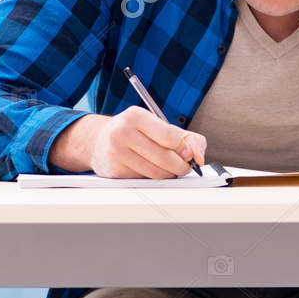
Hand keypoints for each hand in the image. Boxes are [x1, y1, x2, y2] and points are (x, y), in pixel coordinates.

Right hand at [50, 109, 207, 178]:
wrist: (100, 141)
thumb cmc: (135, 132)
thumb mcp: (160, 126)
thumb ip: (188, 138)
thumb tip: (198, 157)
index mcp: (135, 116)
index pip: (169, 137)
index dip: (183, 149)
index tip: (186, 153)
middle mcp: (123, 133)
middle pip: (164, 159)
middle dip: (180, 166)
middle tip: (183, 166)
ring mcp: (116, 153)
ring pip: (156, 174)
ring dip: (168, 174)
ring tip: (167, 167)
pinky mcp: (115, 172)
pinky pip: (145, 181)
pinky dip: (153, 179)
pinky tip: (150, 169)